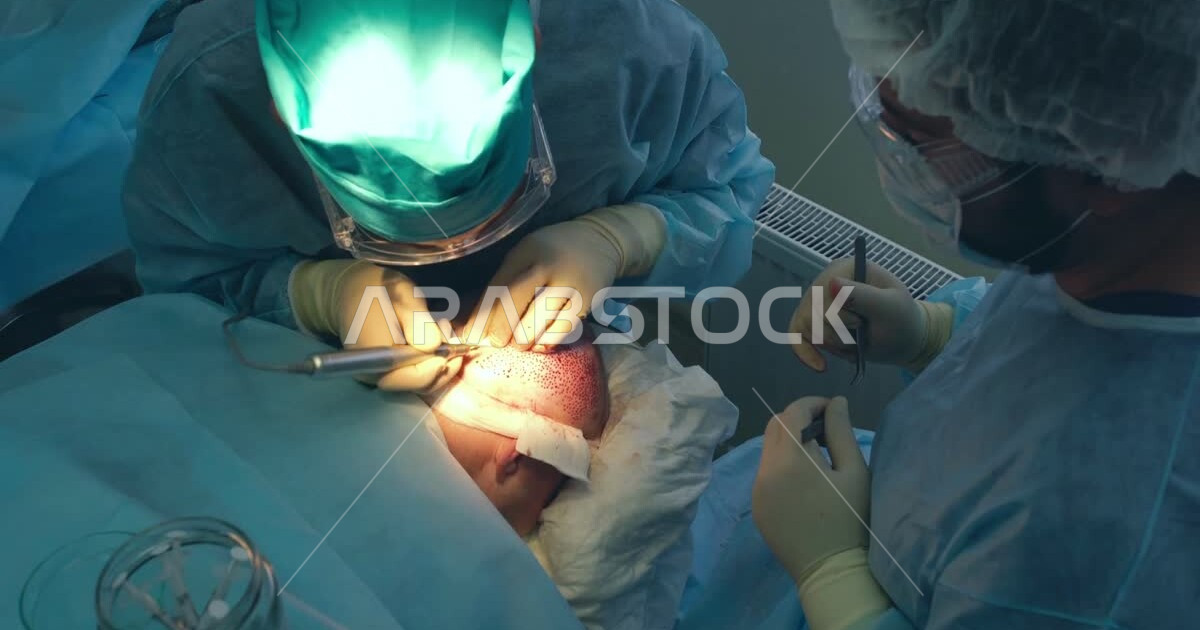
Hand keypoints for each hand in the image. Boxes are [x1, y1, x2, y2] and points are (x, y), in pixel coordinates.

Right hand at [290, 259, 461, 391]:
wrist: (352, 290)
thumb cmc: (376, 289)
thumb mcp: (402, 296)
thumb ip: (417, 321)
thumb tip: (432, 346)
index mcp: (371, 355)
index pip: (405, 377)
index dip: (432, 369)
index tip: (451, 354)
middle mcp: (373, 372)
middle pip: (414, 384)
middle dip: (441, 369)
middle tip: (460, 350)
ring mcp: (380, 374)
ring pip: (417, 382)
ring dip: (439, 366)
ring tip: (450, 343)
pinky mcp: (388, 370)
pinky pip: (413, 374)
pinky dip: (431, 363)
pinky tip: (439, 344)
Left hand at [466, 205, 665, 350]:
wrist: (599, 241)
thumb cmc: (552, 253)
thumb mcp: (526, 254)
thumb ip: (504, 282)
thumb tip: (477, 321)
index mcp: (525, 251)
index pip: (497, 287)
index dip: (481, 315)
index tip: (469, 334)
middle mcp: (547, 265)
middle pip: (513, 303)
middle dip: (499, 329)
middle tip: (496, 342)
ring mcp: (569, 283)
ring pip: (537, 322)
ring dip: (523, 339)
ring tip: (519, 341)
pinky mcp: (588, 300)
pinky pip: (561, 330)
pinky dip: (546, 342)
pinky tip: (538, 343)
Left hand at [752, 397, 869, 583]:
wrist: (832, 571)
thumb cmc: (851, 520)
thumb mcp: (854, 472)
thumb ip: (841, 432)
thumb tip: (836, 403)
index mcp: (790, 460)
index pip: (791, 415)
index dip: (811, 404)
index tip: (832, 408)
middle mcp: (764, 472)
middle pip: (774, 429)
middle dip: (797, 420)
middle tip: (826, 427)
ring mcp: (757, 491)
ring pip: (768, 451)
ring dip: (789, 443)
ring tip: (819, 455)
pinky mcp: (757, 508)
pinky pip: (766, 474)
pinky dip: (782, 466)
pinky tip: (805, 480)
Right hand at [788, 258, 924, 371]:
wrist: (901, 337)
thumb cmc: (901, 319)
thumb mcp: (890, 307)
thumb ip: (864, 295)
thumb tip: (832, 283)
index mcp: (845, 270)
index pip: (822, 294)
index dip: (838, 316)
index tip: (860, 323)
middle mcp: (826, 282)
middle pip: (811, 313)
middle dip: (836, 335)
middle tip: (861, 336)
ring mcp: (817, 302)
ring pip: (805, 327)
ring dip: (831, 345)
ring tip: (853, 346)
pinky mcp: (813, 321)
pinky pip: (796, 335)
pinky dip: (805, 353)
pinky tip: (820, 366)